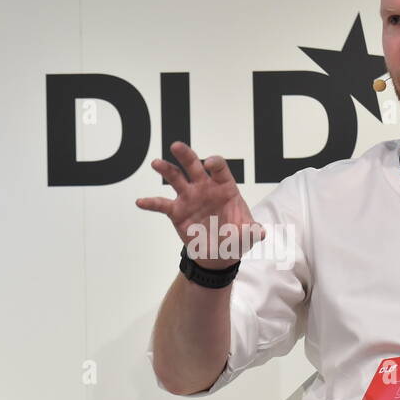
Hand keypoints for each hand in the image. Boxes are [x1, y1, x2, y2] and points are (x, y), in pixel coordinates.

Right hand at [136, 141, 262, 268]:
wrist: (219, 254)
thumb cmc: (236, 238)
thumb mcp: (247, 236)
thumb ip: (252, 231)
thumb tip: (259, 231)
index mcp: (224, 187)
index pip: (219, 168)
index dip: (214, 163)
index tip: (208, 164)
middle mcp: (205, 187)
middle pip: (194, 166)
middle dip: (186, 155)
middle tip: (176, 146)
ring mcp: (189, 198)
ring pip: (176, 179)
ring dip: (166, 169)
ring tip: (156, 163)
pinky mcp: (177, 211)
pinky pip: (162, 205)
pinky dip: (151, 203)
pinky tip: (140, 201)